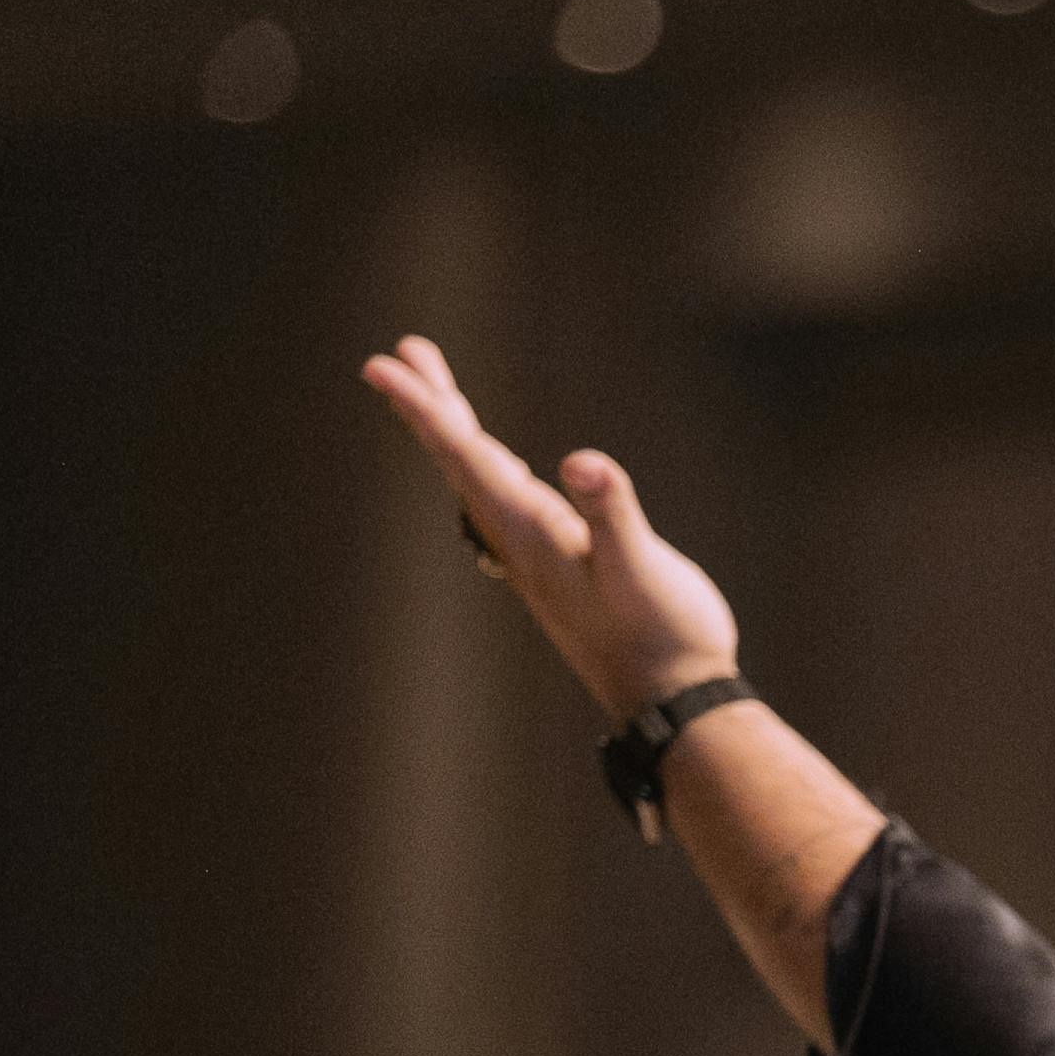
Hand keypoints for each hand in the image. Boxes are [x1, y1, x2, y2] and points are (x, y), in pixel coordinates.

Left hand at [358, 335, 738, 719]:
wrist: (673, 701)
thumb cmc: (664, 637)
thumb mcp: (641, 570)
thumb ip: (612, 515)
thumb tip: (582, 462)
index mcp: (532, 532)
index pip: (466, 456)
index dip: (424, 408)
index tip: (381, 367)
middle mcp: (522, 541)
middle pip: (462, 461)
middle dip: (432, 405)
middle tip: (400, 354)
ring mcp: (537, 556)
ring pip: (481, 480)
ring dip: (457, 431)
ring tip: (439, 392)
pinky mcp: (559, 566)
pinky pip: (507, 503)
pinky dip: (490, 467)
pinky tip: (498, 462)